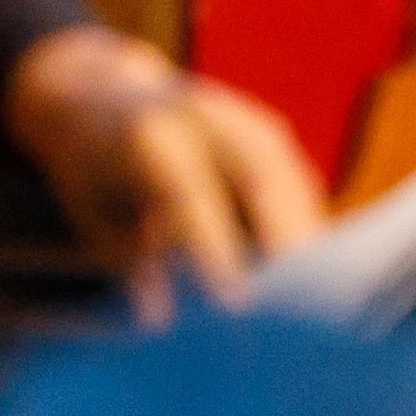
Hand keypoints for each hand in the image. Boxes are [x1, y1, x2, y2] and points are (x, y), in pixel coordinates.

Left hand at [1, 26, 330, 315]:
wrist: (101, 95)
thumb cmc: (94, 170)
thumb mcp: (94, 218)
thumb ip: (132, 263)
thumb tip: (164, 320)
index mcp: (148, 134)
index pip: (189, 192)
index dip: (215, 246)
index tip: (236, 303)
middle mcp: (202, 114)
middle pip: (261, 174)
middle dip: (288, 238)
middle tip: (306, 310)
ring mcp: (241, 116)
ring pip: (289, 174)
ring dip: (308, 233)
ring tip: (321, 299)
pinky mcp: (266, 129)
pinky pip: (294, 177)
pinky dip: (306, 223)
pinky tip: (315, 271)